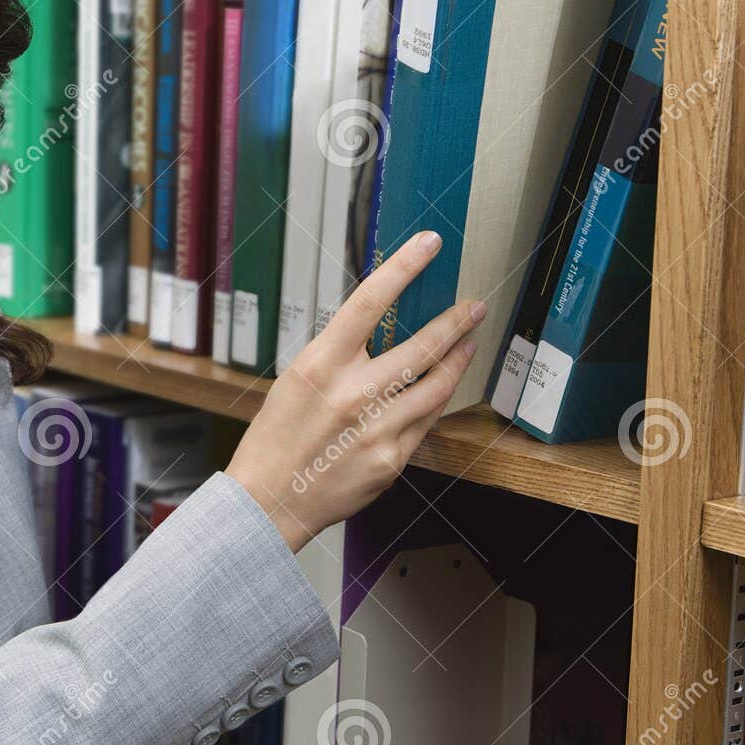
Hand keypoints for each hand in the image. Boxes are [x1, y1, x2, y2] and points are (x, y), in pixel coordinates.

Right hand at [226, 230, 487, 553]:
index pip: (369, 302)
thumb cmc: (276, 438)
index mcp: (321, 365)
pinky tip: (442, 388)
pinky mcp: (393, 459)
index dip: (402, 267)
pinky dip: (437, 400)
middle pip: (422, 347)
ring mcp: (378, 429)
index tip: (428, 244)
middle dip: (455, 322)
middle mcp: (354, 393)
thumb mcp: (295, 380)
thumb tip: (378, 328)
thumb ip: (338, 355)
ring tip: (469, 343)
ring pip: (437, 386)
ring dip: (458, 359)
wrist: (269, 501)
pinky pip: (426, 422)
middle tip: (474, 306)